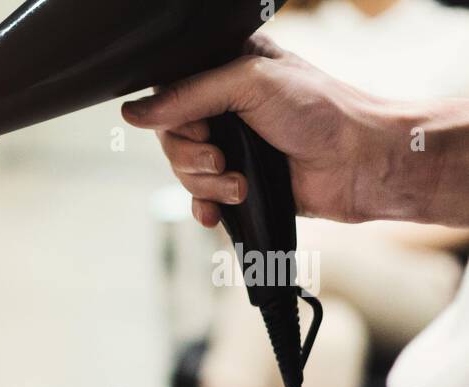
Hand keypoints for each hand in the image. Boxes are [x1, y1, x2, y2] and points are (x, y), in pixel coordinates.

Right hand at [122, 35, 438, 227]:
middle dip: (190, 156)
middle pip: (170, 137)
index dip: (172, 115)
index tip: (200, 125)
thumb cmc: (321, 112)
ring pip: (183, 172)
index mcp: (226, 71)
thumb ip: (187, 95)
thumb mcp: (248, 84)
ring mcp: (231, 147)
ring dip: (207, 184)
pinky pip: (200, 200)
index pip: (169, 92)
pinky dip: (206, 207)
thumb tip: (131, 113)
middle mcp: (224, 108)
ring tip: (240, 183)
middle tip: (220, 158)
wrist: (360, 163)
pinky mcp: (238, 183)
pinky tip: (221, 210)